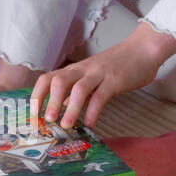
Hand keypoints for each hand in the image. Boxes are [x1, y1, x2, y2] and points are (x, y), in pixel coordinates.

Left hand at [31, 23, 175, 130]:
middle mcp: (83, 70)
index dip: (37, 96)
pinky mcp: (115, 80)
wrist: (143, 49)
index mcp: (74, 70)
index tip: (33, 116)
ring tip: (66, 126)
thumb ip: (75, 91)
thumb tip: (58, 108)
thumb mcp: (91, 77)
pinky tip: (90, 124)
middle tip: (46, 121)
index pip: (47, 79)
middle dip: (48, 101)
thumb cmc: (116, 65)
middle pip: (57, 81)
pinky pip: (101, 96)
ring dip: (70, 108)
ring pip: (79, 89)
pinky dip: (94, 111)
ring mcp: (99, 74)